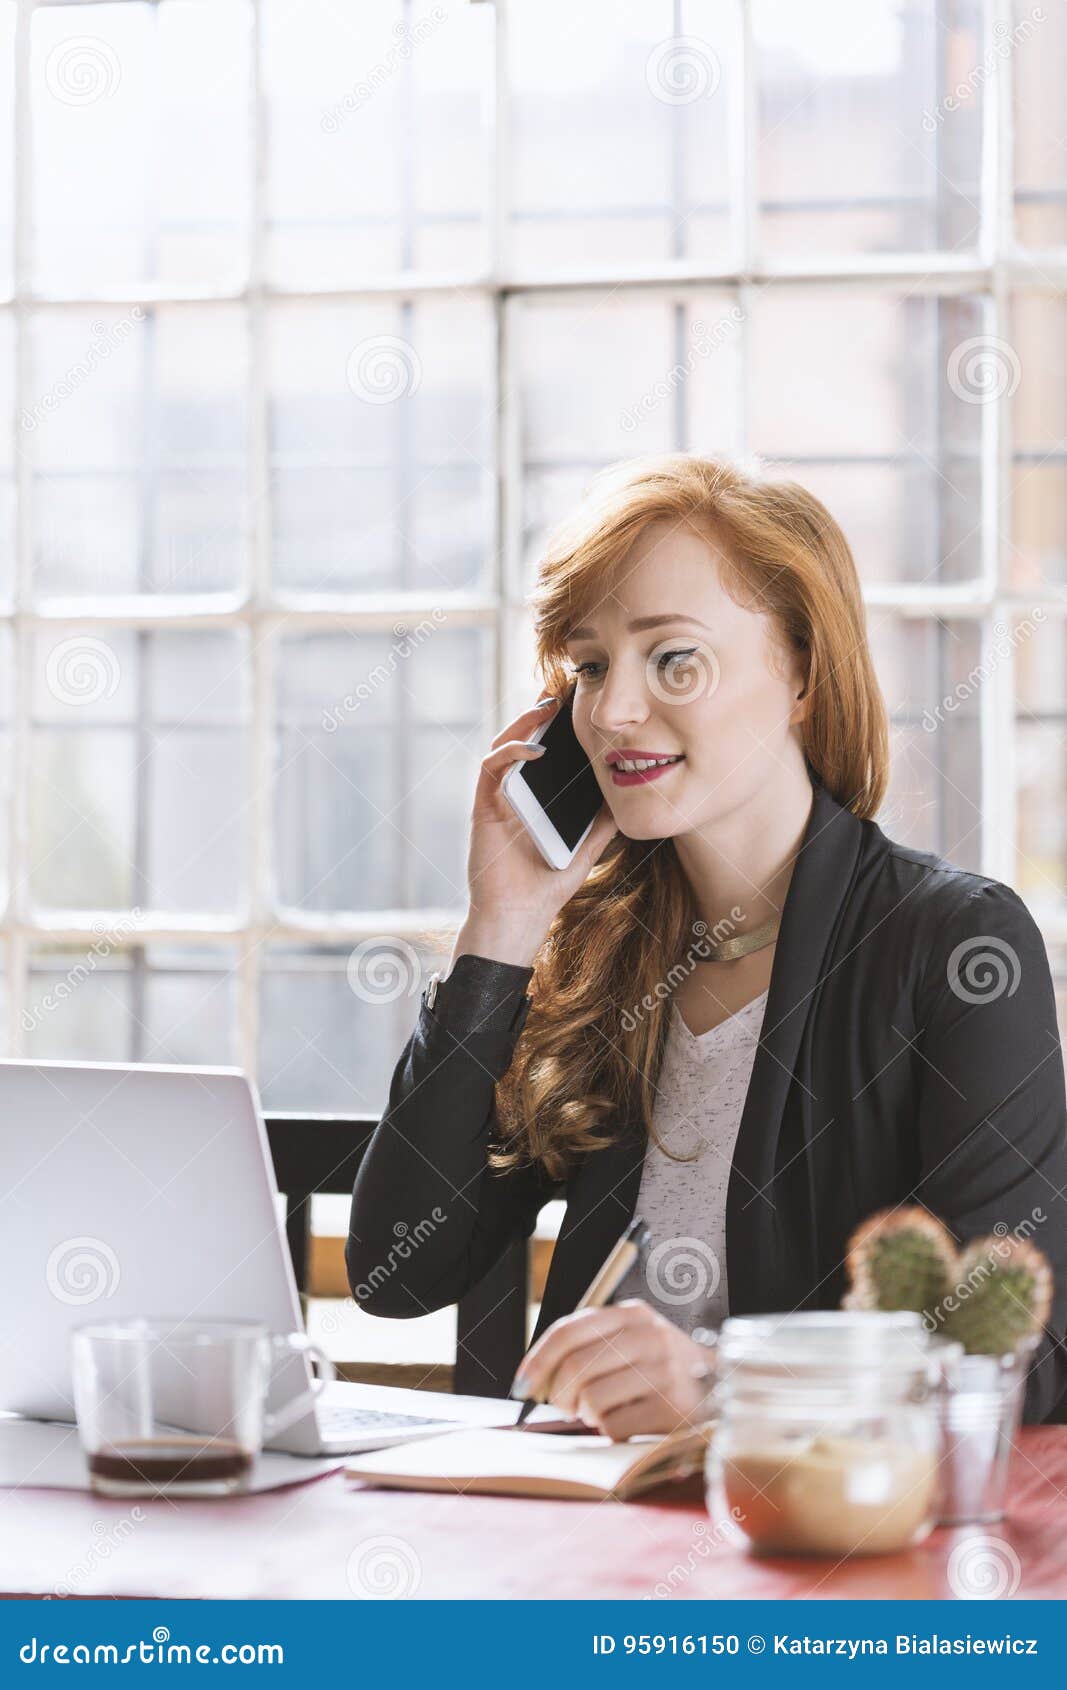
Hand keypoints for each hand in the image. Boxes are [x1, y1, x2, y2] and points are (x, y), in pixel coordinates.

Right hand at [456, 696, 617, 965]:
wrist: (521, 915)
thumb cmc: (549, 884)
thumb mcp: (589, 846)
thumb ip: (603, 821)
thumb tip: (628, 795)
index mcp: (536, 796)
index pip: (544, 749)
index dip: (556, 724)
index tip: (577, 701)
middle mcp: (514, 791)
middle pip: (523, 739)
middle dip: (539, 711)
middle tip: (561, 688)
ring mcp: (497, 797)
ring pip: (504, 744)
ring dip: (524, 722)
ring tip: (547, 706)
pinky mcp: (483, 806)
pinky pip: (491, 768)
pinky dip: (510, 752)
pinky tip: (534, 748)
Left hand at [515, 1300, 712, 1441]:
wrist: (723, 1389)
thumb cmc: (661, 1368)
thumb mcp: (633, 1341)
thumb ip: (591, 1347)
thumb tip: (535, 1379)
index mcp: (632, 1315)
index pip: (569, 1331)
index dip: (537, 1360)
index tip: (521, 1386)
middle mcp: (649, 1337)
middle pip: (575, 1367)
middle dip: (558, 1394)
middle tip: (564, 1406)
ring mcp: (662, 1372)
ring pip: (592, 1399)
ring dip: (586, 1414)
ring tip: (601, 1412)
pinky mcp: (671, 1409)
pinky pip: (613, 1426)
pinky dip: (609, 1430)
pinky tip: (625, 1422)